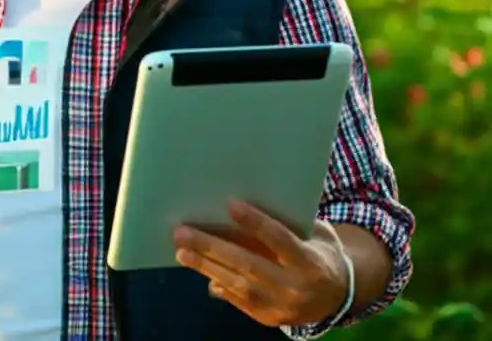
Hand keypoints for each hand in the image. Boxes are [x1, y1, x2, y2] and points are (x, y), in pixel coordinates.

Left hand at [172, 201, 351, 327]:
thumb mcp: (315, 233)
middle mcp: (296, 288)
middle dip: (213, 248)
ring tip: (182, 252)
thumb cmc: (319, 251)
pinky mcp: (270, 319)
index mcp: (311, 263)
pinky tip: (198, 268)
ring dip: (206, 267)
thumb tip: (244, 208)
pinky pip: (239, 301)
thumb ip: (288, 222)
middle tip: (182, 232)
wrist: (340, 295)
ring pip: (239, 285)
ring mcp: (282, 307)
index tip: (230, 204)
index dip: (256, 223)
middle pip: (249, 265)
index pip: (280, 240)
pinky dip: (218, 284)